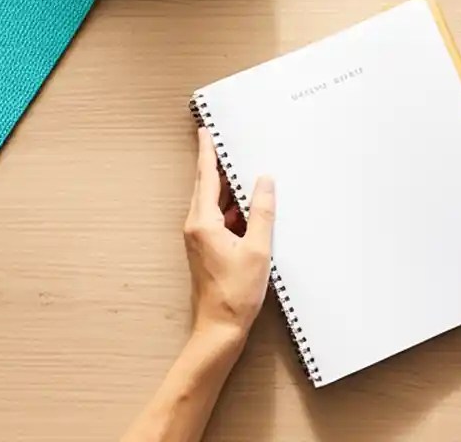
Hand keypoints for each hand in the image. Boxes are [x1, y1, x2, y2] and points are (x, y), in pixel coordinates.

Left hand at [183, 128, 276, 338]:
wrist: (219, 329)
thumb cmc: (236, 294)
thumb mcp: (258, 249)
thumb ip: (262, 212)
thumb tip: (265, 182)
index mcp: (203, 223)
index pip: (206, 177)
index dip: (208, 152)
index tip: (205, 131)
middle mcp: (195, 227)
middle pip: (208, 187)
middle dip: (219, 166)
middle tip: (230, 144)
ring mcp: (199, 238)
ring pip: (214, 204)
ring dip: (229, 190)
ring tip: (248, 174)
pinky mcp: (206, 249)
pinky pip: (218, 219)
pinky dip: (232, 210)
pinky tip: (249, 210)